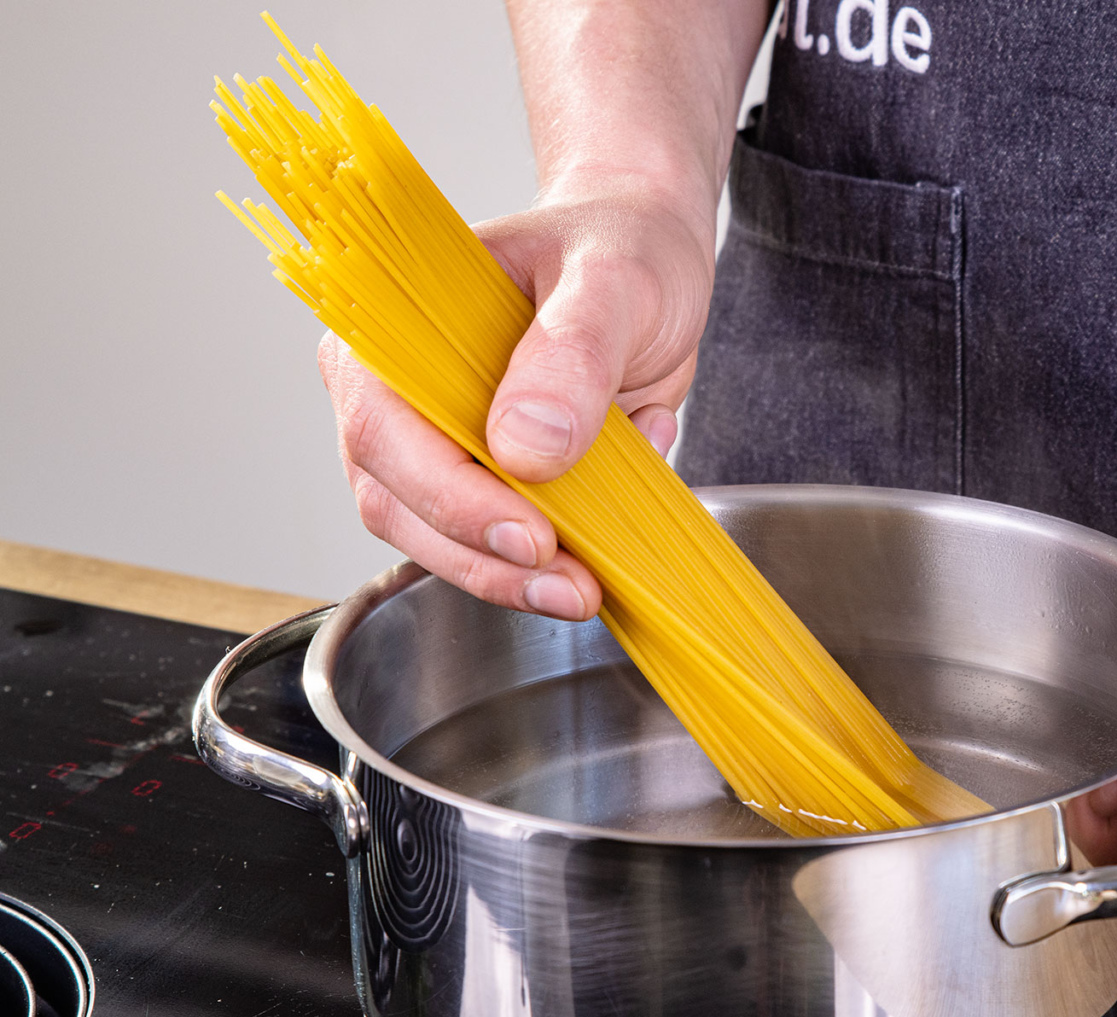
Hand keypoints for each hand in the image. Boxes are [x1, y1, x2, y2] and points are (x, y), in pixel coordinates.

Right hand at [318, 175, 716, 617]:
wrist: (652, 255)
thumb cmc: (622, 247)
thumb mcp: (615, 279)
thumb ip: (572, 352)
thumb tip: (523, 445)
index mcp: (394, 324)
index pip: (384, 429)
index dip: (448, 496)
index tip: (530, 537)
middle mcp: (396, 391)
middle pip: (398, 500)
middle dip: (483, 559)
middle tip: (570, 588)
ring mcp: (435, 441)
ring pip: (435, 539)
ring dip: (507, 579)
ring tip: (585, 586)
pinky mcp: (483, 478)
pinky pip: (491, 542)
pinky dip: (542, 562)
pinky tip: (605, 533)